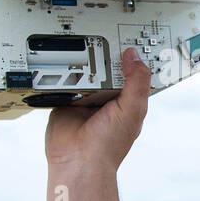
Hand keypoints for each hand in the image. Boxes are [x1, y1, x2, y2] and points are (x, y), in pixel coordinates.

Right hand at [44, 46, 152, 171]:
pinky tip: (64, 64)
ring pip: (85, 73)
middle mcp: (106, 99)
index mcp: (126, 101)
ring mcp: (85, 99)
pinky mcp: (65, 101)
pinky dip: (63, 74)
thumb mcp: (133, 109)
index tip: (129, 40)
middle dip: (104, 56)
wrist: (78, 161)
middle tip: (102, 39)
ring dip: (83, 64)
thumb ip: (137, 82)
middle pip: (106, 69)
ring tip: (83, 48)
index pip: (131, 73)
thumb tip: (133, 57)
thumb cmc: (108, 145)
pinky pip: (63, 82)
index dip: (131, 58)